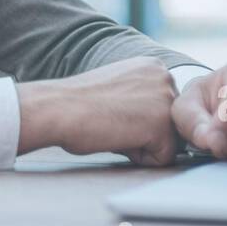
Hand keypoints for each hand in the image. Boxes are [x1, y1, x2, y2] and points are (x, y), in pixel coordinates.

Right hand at [16, 57, 180, 165]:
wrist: (58, 108)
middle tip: (112, 121)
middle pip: (168, 124)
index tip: (113, 110)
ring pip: (166, 141)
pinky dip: (139, 158)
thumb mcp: (119, 87)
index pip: (162, 107)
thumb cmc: (77, 103)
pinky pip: (162, 159)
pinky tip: (117, 138)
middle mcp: (165, 77)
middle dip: (143, 132)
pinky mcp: (162, 126)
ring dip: (141, 144)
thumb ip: (140, 95)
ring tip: (114, 128)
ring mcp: (166, 100)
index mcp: (154, 66)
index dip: (137, 119)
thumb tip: (151, 116)